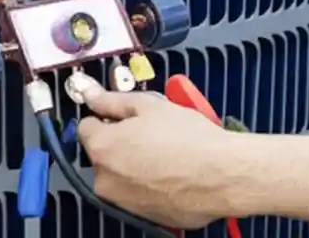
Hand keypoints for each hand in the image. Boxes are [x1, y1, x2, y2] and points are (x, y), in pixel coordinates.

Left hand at [75, 84, 240, 229]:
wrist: (221, 175)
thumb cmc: (186, 136)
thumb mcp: (149, 105)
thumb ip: (111, 100)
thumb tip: (89, 93)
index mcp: (101, 149)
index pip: (86, 128)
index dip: (106, 118)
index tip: (125, 118)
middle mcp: (105, 180)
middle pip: (103, 154)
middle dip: (120, 143)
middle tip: (151, 133)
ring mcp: (124, 202)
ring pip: (121, 176)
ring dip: (134, 165)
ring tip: (166, 154)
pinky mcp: (144, 216)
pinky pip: (140, 194)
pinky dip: (150, 184)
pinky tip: (172, 173)